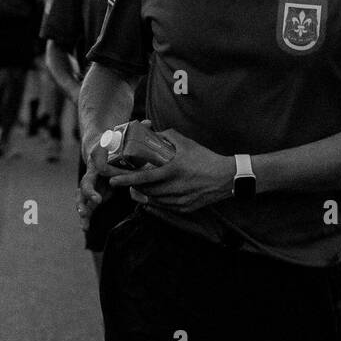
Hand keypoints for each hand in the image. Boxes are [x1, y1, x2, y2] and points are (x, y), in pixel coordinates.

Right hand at [77, 140, 129, 229]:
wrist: (99, 146)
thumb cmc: (114, 142)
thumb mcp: (123, 136)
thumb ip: (135, 131)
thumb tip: (149, 123)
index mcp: (98, 159)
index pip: (97, 167)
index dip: (102, 175)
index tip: (103, 185)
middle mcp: (92, 171)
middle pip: (86, 183)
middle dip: (88, 194)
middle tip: (96, 202)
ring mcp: (91, 182)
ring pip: (82, 196)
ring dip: (83, 208)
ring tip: (84, 222)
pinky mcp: (93, 191)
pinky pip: (87, 204)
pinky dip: (86, 216)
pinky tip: (86, 228)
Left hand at [107, 126, 235, 212]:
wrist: (227, 177)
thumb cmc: (206, 158)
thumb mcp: (187, 143)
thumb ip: (167, 137)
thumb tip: (152, 132)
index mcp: (173, 170)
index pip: (144, 177)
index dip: (126, 180)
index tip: (113, 180)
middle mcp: (175, 187)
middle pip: (146, 190)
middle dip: (134, 186)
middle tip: (127, 180)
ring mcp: (180, 200)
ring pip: (154, 199)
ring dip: (145, 193)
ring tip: (142, 185)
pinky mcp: (185, 208)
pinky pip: (164, 206)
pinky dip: (158, 199)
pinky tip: (157, 193)